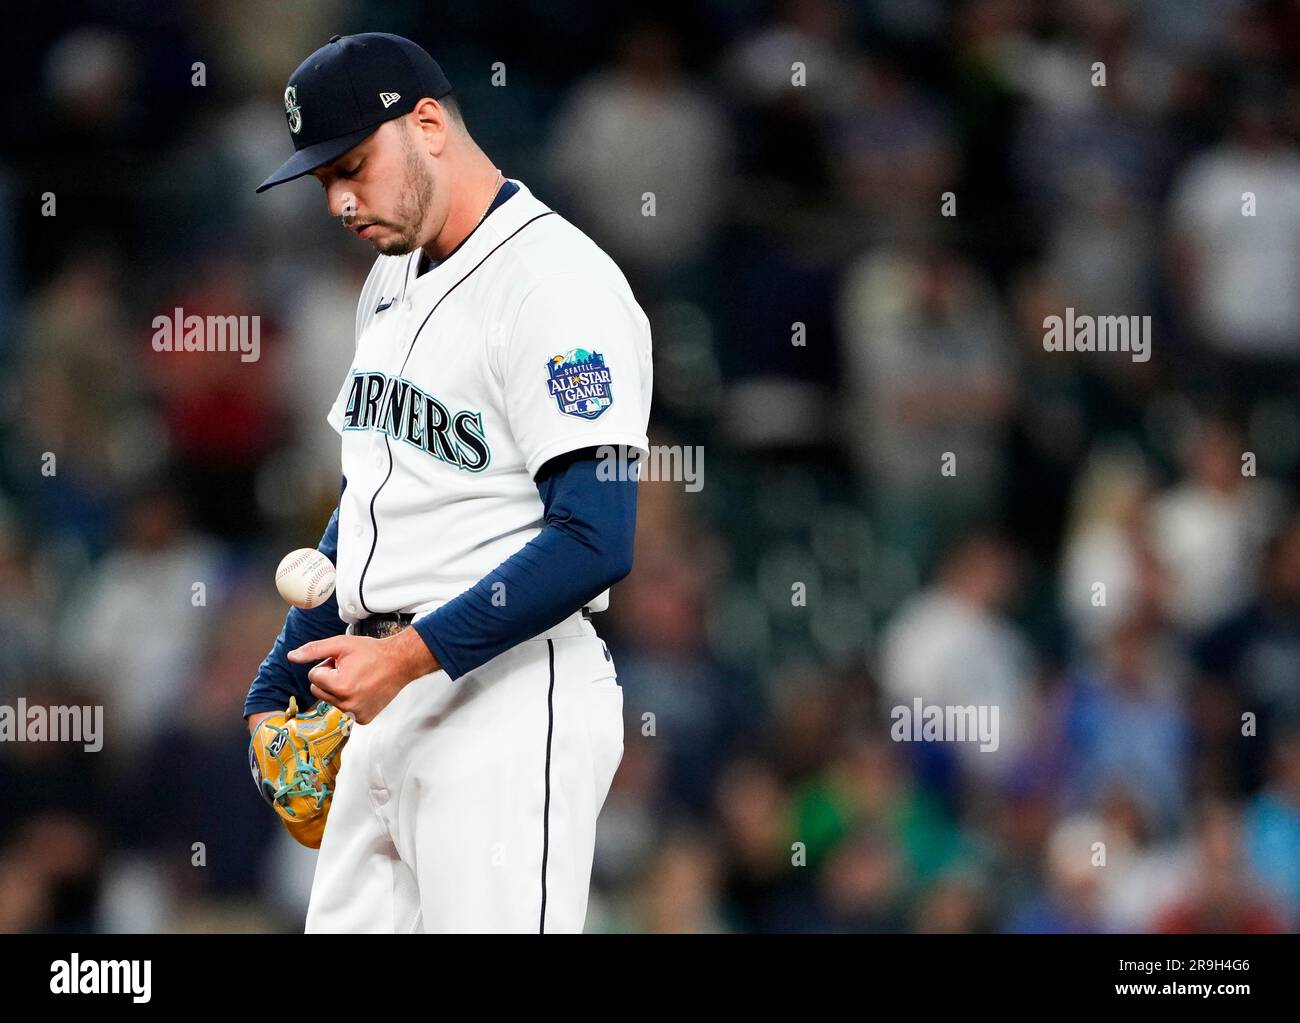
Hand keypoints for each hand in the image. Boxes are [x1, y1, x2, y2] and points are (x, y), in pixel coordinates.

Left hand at [287, 629, 438, 724]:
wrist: (400, 662)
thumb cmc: (372, 652)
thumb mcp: (341, 644)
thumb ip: (314, 650)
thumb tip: (291, 656)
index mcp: (339, 686)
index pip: (313, 676)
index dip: (327, 665)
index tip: (344, 662)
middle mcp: (347, 704)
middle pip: (318, 690)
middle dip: (329, 678)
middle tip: (350, 669)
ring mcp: (356, 714)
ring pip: (330, 700)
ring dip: (338, 689)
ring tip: (358, 678)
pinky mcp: (363, 719)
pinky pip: (344, 709)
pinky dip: (350, 699)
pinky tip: (364, 689)